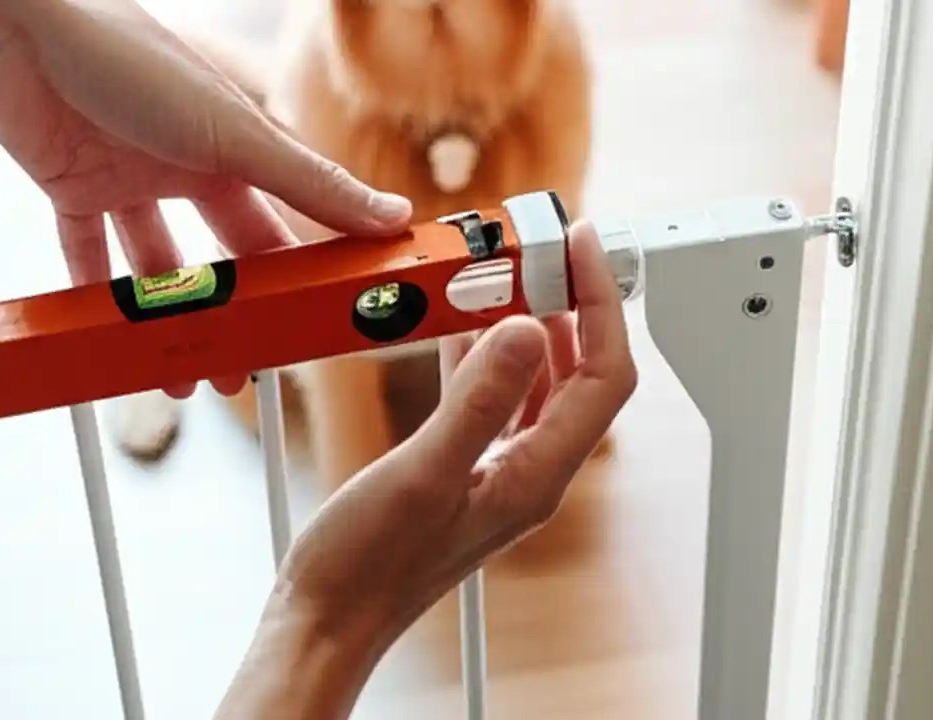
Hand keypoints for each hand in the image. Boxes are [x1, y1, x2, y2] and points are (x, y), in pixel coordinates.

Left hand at [0, 0, 412, 397]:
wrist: (24, 29)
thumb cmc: (137, 64)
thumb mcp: (238, 137)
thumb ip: (313, 185)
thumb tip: (394, 216)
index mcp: (240, 149)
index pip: (289, 223)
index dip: (308, 273)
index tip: (325, 318)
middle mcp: (191, 165)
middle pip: (227, 256)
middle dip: (240, 312)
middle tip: (249, 364)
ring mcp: (133, 179)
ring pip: (162, 265)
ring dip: (171, 316)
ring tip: (182, 371)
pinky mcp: (75, 187)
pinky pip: (89, 252)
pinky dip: (95, 294)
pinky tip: (109, 335)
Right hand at [213, 220, 637, 718]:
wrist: (327, 618)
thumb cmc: (368, 566)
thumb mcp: (424, 473)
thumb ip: (479, 401)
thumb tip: (530, 330)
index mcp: (536, 475)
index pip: (605, 376)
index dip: (603, 306)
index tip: (582, 246)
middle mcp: (529, 471)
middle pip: (579, 373)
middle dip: (570, 305)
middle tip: (540, 250)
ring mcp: (499, 470)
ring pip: (535, 382)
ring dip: (526, 326)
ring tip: (502, 274)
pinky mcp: (464, 468)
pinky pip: (491, 397)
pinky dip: (483, 354)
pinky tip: (459, 325)